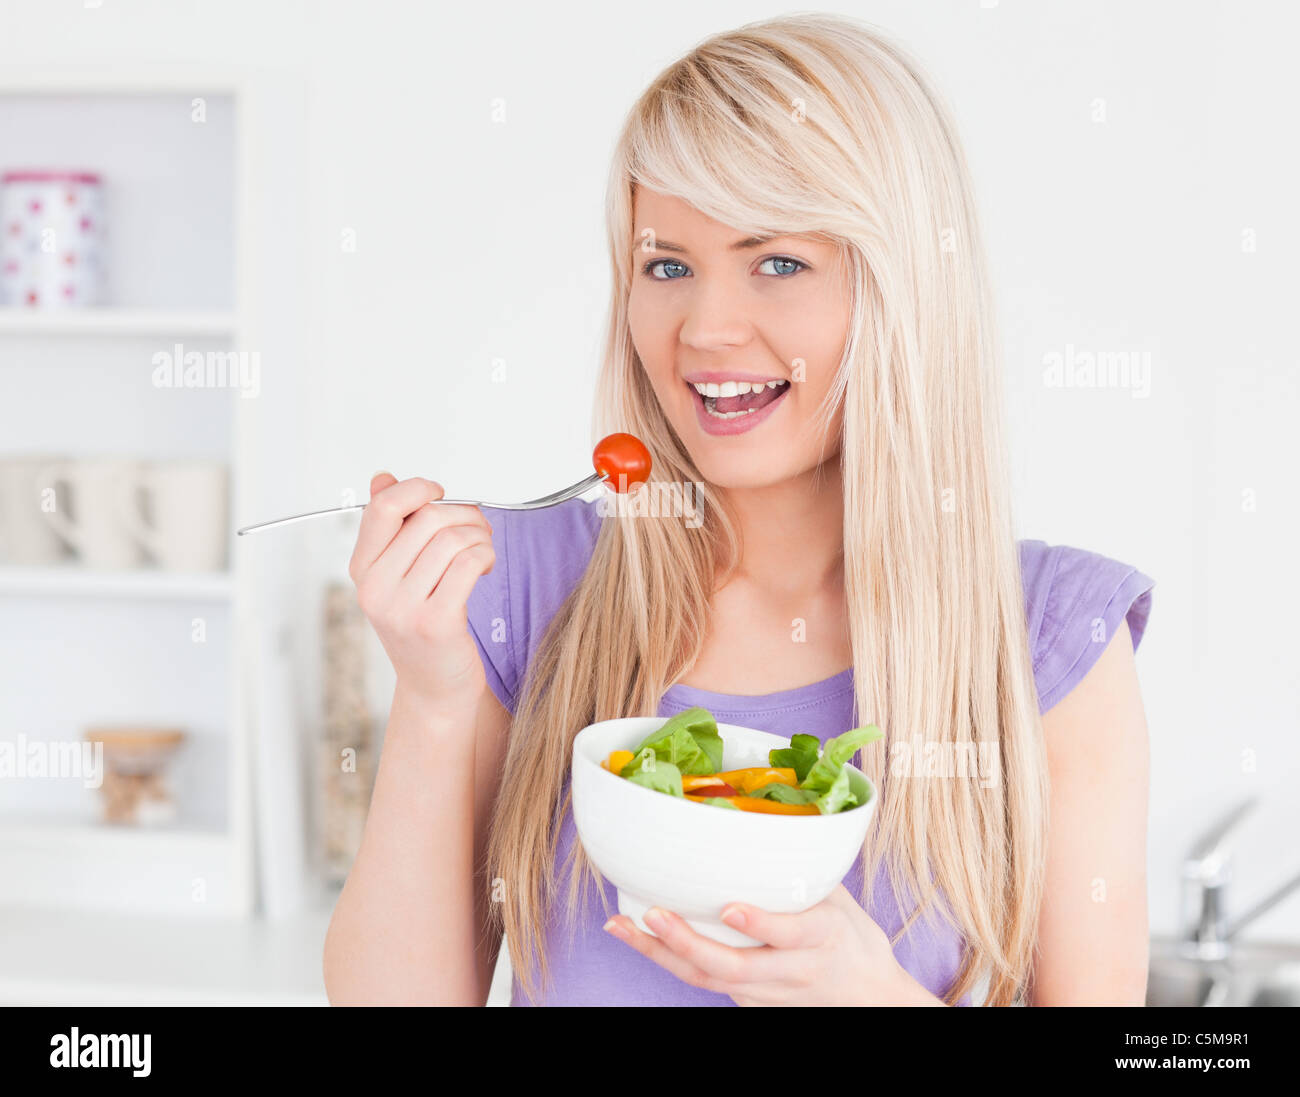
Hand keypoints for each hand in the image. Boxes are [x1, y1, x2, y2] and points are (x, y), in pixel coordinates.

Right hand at [349, 472, 494, 708]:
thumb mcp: (397, 576)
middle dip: (464, 515)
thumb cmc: (421, 628)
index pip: (382, 507)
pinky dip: (485, 556)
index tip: (440, 493)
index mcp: (362, 569)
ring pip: (452, 539)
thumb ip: (391, 527)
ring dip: (480, 536)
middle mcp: (375, 588)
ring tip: (483, 550)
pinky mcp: (435, 622)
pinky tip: (485, 567)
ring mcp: (403, 608)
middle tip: (478, 528)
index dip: (417, 489)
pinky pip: (468, 563)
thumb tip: (383, 478)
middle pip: (427, 519)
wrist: (435, 689)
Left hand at [603, 884, 943, 1005]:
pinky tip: (639, 938)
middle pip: (735, 967)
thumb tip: (763, 818)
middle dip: (688, 943)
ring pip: (710, 979)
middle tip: (654, 915)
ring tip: (623, 927)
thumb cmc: (853, 940)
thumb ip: (804, 872)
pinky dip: (670, 961)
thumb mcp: (839, 900)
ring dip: (662, 954)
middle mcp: (793, 970)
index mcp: (822, 936)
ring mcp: (768, 993)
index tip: (730, 908)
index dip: (760, 922)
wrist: (871, 1000)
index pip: (791, 934)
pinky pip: (706, 984)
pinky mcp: (751, 1004)